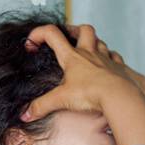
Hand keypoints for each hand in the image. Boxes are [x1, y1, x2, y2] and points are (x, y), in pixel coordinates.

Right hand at [20, 23, 137, 120]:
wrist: (119, 96)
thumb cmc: (91, 94)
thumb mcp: (62, 100)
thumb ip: (42, 106)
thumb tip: (25, 114)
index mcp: (72, 57)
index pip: (52, 34)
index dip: (38, 34)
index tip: (31, 45)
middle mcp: (90, 54)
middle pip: (83, 30)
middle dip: (73, 30)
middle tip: (67, 36)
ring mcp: (106, 59)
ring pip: (100, 42)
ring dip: (94, 43)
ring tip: (88, 51)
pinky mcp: (119, 69)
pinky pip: (116, 57)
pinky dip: (111, 58)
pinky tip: (108, 64)